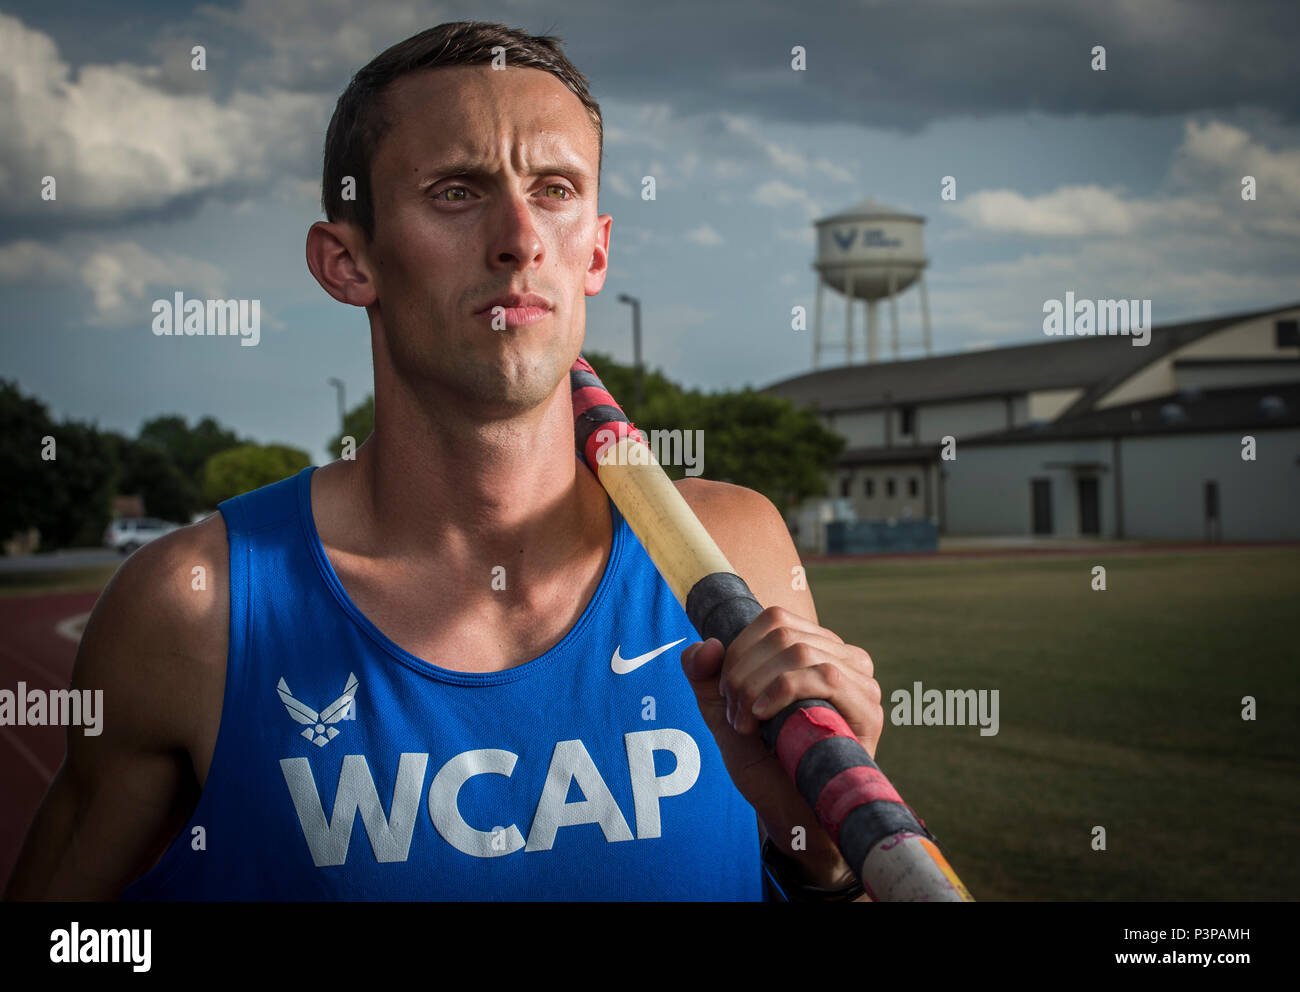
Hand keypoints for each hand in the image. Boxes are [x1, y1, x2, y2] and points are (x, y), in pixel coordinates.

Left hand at [680, 605, 882, 887]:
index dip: (739, 650)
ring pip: (800, 652)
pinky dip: (783, 691)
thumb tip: (705, 644)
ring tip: (747, 723)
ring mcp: (862, 683)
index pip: (775, 620)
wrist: (790, 814)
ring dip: (758, 686)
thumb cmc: (764, 762)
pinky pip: (825, 677)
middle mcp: (844, 659)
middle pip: (783, 635)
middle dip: (744, 673)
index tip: (726, 694)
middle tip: (734, 714)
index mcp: (815, 649)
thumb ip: (705, 677)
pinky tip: (764, 717)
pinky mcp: (869, 711)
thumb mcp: (724, 713)